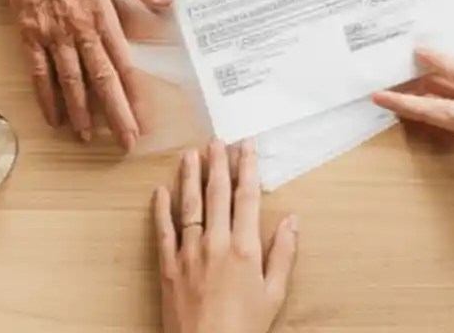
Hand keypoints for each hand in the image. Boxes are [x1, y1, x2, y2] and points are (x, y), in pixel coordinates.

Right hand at [4, 0, 172, 148]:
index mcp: (101, 10)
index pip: (121, 60)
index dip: (132, 91)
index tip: (142, 114)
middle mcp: (77, 27)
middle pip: (99, 78)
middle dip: (114, 113)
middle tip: (125, 140)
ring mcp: (51, 33)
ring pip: (69, 81)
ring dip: (81, 111)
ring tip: (88, 137)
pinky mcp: (28, 34)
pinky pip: (38, 72)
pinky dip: (46, 96)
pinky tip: (54, 117)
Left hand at [153, 141, 299, 332]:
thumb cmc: (245, 328)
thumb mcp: (274, 295)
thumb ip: (284, 255)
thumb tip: (293, 221)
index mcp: (246, 247)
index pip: (247, 197)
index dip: (247, 167)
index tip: (246, 146)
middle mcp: (217, 243)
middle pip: (217, 193)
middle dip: (218, 163)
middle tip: (217, 140)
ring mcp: (189, 253)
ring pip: (189, 205)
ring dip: (189, 177)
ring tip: (190, 154)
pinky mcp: (168, 267)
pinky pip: (164, 231)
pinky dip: (161, 209)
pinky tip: (160, 191)